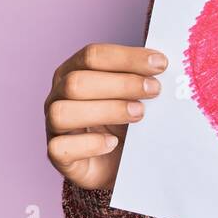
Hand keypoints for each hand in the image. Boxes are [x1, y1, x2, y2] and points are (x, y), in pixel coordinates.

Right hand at [44, 43, 168, 190]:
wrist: (119, 162)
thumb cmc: (125, 121)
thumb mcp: (134, 96)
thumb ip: (142, 78)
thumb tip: (164, 63)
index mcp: (74, 70)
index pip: (93, 55)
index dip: (127, 58)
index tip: (160, 64)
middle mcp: (58, 95)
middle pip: (77, 82)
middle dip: (121, 84)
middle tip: (154, 90)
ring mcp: (53, 125)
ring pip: (63, 112)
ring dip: (106, 110)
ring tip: (139, 114)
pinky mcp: (57, 155)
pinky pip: (60, 148)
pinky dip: (89, 144)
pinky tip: (112, 143)